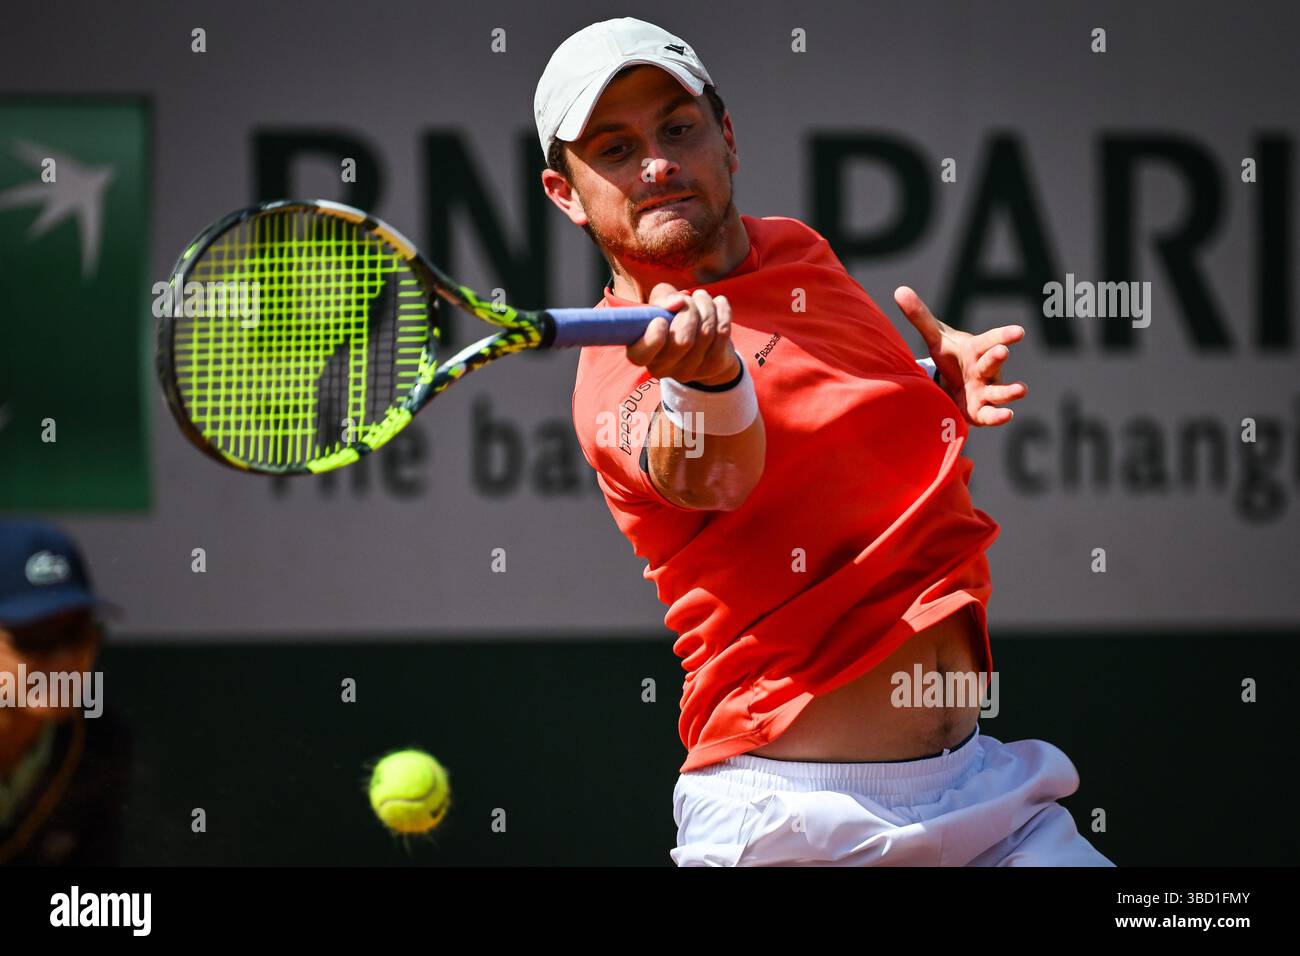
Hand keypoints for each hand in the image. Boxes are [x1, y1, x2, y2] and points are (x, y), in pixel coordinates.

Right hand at [626, 283, 739, 386]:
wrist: (700, 343)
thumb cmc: (671, 319)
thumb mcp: (659, 305)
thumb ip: (662, 298)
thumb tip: (677, 302)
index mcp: (641, 354)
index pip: (641, 355)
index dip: (653, 338)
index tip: (661, 320)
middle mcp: (663, 368)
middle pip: (683, 340)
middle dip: (689, 310)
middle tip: (688, 299)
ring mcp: (689, 371)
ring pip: (705, 333)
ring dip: (706, 306)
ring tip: (702, 297)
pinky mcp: (712, 366)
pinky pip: (722, 333)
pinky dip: (722, 311)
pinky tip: (718, 303)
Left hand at [894, 286, 1027, 426]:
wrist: (952, 386)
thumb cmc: (950, 359)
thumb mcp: (935, 339)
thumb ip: (920, 317)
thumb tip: (899, 290)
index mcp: (976, 350)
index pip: (990, 340)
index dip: (1004, 335)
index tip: (1019, 331)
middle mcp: (985, 369)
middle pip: (992, 362)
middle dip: (997, 357)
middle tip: (1002, 351)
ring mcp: (986, 391)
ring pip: (1000, 391)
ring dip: (1009, 391)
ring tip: (1021, 389)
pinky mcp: (981, 412)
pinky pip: (991, 414)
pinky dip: (998, 416)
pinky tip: (1007, 415)